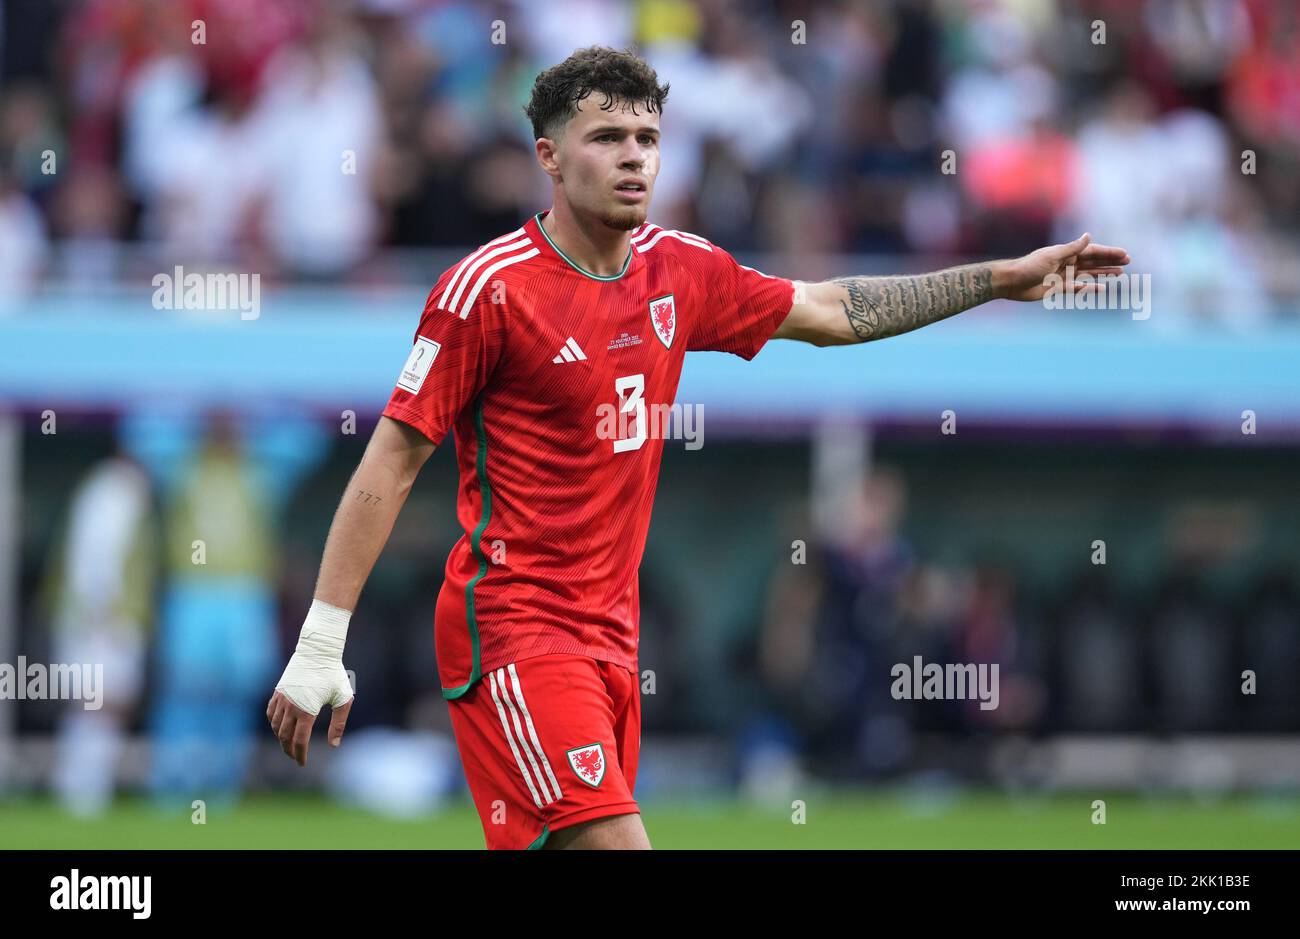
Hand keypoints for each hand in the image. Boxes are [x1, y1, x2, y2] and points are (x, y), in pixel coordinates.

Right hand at [267, 640, 353, 766]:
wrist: (317, 652)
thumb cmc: (333, 674)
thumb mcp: (343, 699)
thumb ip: (339, 723)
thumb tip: (334, 745)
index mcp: (306, 711)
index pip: (299, 741)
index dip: (300, 755)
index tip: (302, 763)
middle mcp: (290, 707)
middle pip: (284, 737)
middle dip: (289, 750)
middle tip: (295, 757)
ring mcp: (282, 699)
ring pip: (276, 726)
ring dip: (281, 739)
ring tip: (289, 745)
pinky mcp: (277, 692)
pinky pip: (271, 714)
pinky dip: (274, 724)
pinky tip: (280, 728)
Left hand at [994, 233, 1130, 301]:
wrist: (1011, 282)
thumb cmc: (1029, 266)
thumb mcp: (1053, 256)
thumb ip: (1072, 248)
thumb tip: (1089, 236)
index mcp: (1066, 252)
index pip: (1092, 251)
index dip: (1109, 252)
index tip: (1124, 254)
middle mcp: (1066, 262)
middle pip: (1093, 261)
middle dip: (1110, 261)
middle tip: (1128, 262)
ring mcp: (1062, 275)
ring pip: (1088, 273)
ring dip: (1103, 272)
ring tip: (1119, 273)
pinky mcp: (1057, 288)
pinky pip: (1077, 288)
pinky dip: (1089, 288)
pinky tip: (1102, 288)